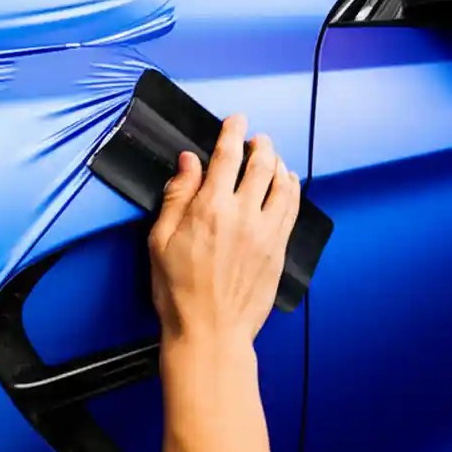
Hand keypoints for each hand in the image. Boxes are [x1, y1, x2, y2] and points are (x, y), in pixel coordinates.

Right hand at [148, 114, 301, 346]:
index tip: (236, 119)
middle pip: (260, 164)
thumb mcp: (160, 241)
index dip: (232, 132)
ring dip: (278, 163)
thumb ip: (177, 197)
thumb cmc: (177, 292)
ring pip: (282, 184)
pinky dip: (292, 189)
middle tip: (256, 138)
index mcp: (210, 208)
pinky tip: (288, 183)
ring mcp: (265, 232)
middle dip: (260, 144)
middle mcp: (242, 214)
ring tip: (273, 156)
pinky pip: (291, 209)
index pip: (227, 156)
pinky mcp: (278, 249)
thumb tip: (187, 162)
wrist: (210, 332)